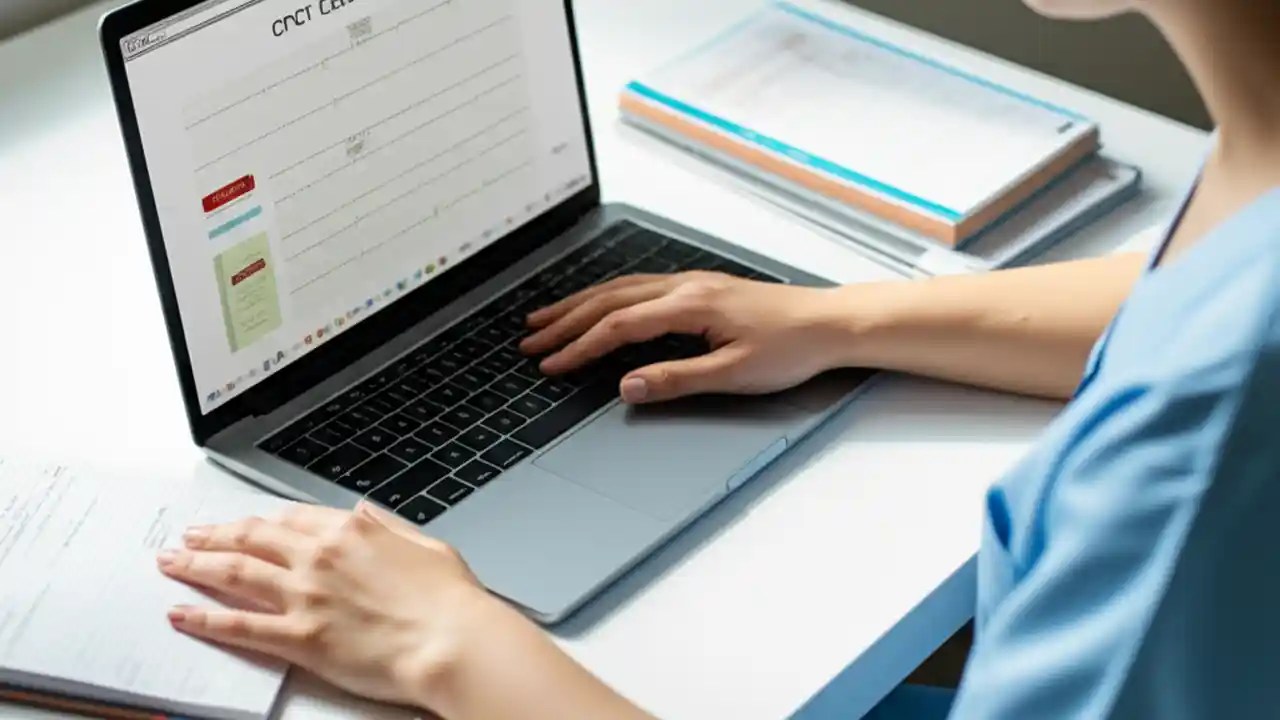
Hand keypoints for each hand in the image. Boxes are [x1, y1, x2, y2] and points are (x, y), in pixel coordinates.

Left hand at [157, 503, 497, 711]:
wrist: (452, 642)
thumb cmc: (450, 600)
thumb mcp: (425, 544)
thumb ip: (389, 527)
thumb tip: (365, 513)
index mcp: (353, 531)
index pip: (292, 517)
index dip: (263, 520)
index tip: (248, 523)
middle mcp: (321, 556)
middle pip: (253, 538)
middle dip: (216, 535)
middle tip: (191, 536)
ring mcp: (306, 596)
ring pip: (235, 573)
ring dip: (197, 566)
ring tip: (172, 564)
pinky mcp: (299, 637)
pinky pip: (240, 626)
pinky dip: (204, 619)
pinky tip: (181, 614)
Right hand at [521, 272, 854, 402]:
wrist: (829, 323)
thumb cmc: (790, 348)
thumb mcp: (733, 375)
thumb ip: (676, 380)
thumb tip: (626, 387)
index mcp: (689, 305)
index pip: (618, 326)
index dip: (580, 347)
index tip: (551, 366)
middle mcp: (684, 286)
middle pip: (610, 300)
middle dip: (566, 321)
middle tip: (530, 341)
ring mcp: (692, 283)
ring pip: (621, 288)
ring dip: (581, 304)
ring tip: (547, 319)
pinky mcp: (701, 287)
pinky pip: (640, 286)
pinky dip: (609, 297)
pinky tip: (600, 305)